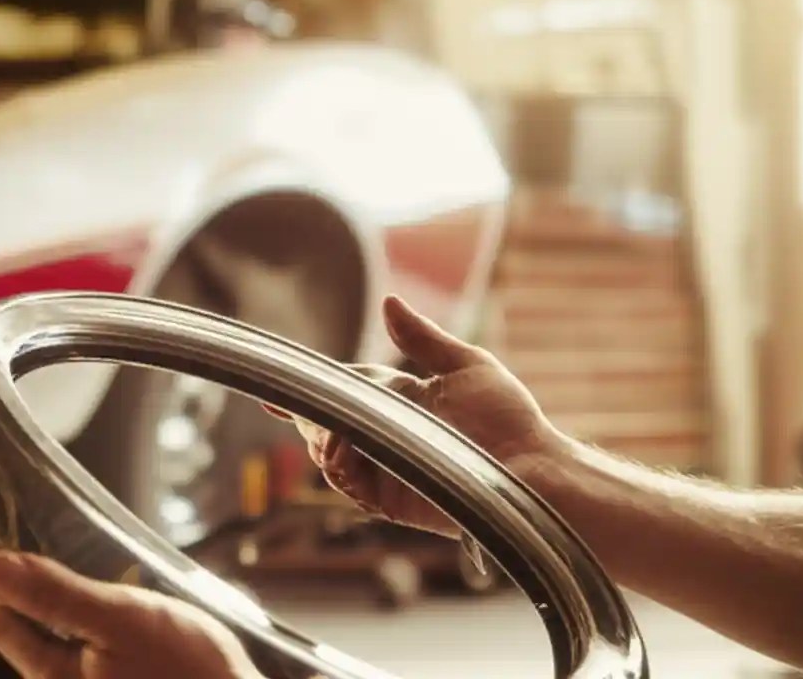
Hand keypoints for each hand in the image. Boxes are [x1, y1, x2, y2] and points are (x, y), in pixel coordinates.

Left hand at [0, 552, 262, 678]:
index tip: (19, 540)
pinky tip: (151, 617)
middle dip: (59, 590)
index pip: (3, 623)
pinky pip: (107, 652)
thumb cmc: (187, 671)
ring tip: (132, 584)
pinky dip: (119, 627)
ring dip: (95, 606)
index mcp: (52, 678)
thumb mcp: (119, 619)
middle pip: (39, 631)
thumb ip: (53, 595)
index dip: (5, 579)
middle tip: (90, 556)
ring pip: (76, 639)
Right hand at [281, 295, 568, 538]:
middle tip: (304, 408)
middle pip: (327, 422)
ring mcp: (384, 468)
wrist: (530, 469)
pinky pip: (349, 483)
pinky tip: (342, 452)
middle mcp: (386, 435)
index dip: (310, 389)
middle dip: (311, 414)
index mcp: (400, 400)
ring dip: (323, 439)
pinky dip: (339, 465)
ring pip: (330, 453)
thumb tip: (390, 302)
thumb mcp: (468, 366)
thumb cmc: (509, 417)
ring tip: (335, 433)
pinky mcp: (388, 499)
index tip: (272, 388)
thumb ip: (424, 339)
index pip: (344, 390)